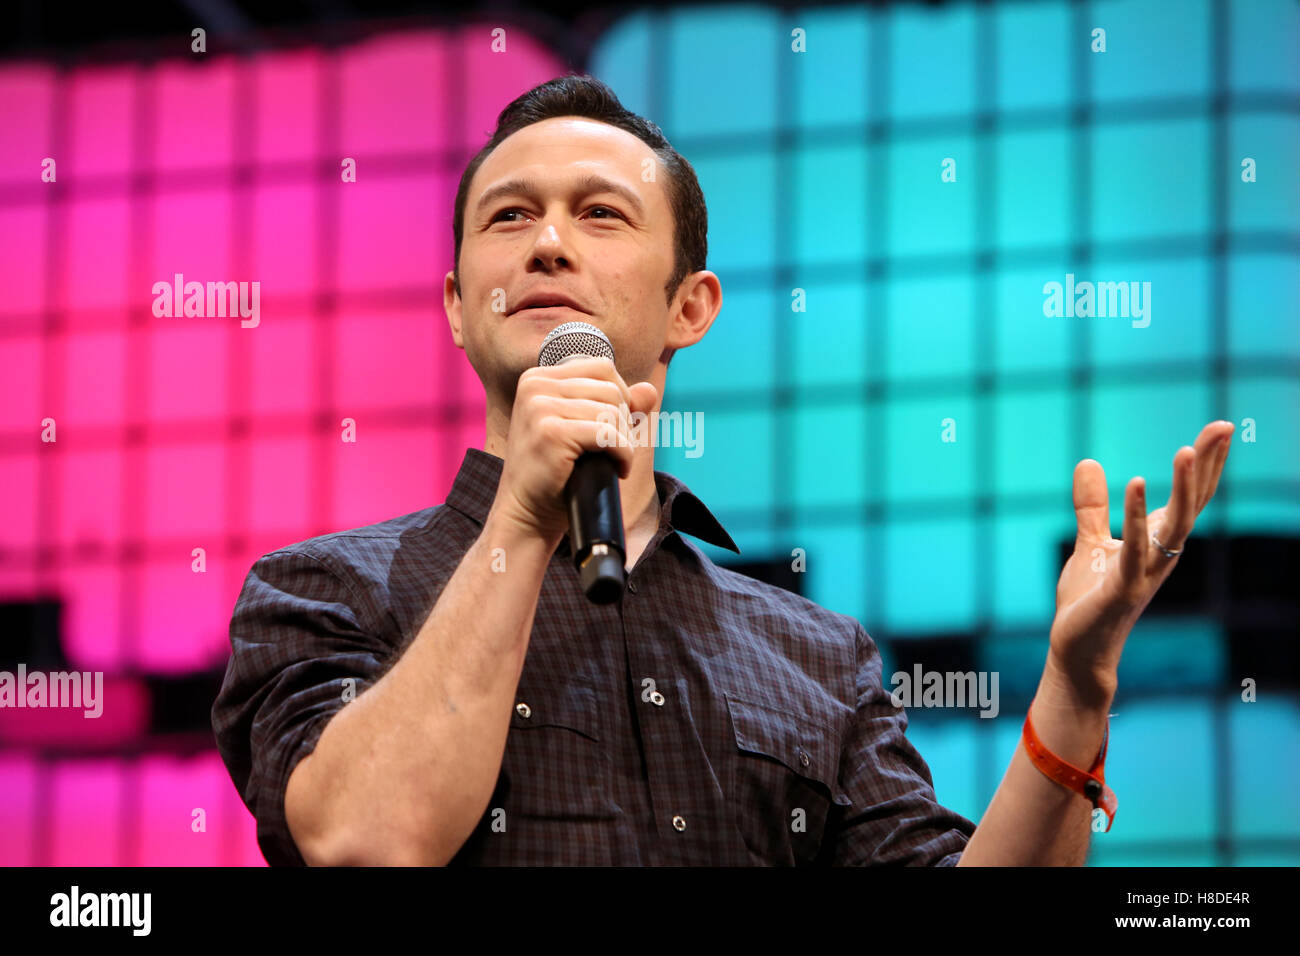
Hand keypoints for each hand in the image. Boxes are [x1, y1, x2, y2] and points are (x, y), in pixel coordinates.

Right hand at [490, 355, 658, 543]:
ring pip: (612, 411)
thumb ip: (615, 406)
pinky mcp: (550, 433)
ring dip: (624, 441)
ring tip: (613, 461)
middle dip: (623, 421)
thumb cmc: (555, 473)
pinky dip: (623, 454)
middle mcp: (534, 386)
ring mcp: (539, 408)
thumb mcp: (583, 430)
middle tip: (614, 450)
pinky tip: (617, 470)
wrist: (527, 512)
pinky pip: (608, 434)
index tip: (613, 428)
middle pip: (610, 388)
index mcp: (537, 378)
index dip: (620, 397)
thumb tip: (649, 389)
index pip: (602, 368)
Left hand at [1047, 419, 1234, 702]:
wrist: (1078, 646)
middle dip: (1207, 466)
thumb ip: (1092, 505)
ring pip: (1176, 525)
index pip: (1190, 497)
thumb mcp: (1090, 542)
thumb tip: (1089, 461)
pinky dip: (1137, 515)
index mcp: (1158, 542)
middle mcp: (1162, 554)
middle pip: (1193, 503)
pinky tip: (1138, 484)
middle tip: (1222, 427)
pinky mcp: (1123, 585)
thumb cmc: (1090, 599)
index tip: (1221, 427)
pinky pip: (1135, 546)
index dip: (1205, 464)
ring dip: (1183, 487)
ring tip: (1186, 449)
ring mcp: (1147, 571)